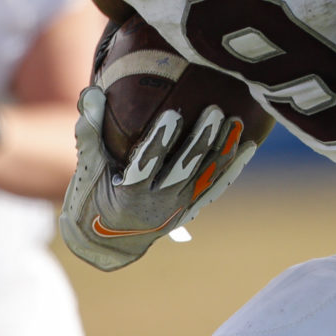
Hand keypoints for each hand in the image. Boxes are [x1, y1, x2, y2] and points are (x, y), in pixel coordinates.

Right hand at [59, 86, 254, 269]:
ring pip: (205, 177)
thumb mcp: (87, 168)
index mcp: (130, 194)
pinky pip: (215, 187)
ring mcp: (178, 208)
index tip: (173, 113)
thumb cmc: (92, 198)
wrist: (108, 242)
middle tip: (215, 111)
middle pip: (184, 169)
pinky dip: (231, 168)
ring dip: (222, 149)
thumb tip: (92, 93)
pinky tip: (248, 146)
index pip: (147, 163)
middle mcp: (158, 204)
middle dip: (201, 140)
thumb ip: (90, 132)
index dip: (161, 139)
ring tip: (236, 120)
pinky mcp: (190, 209)